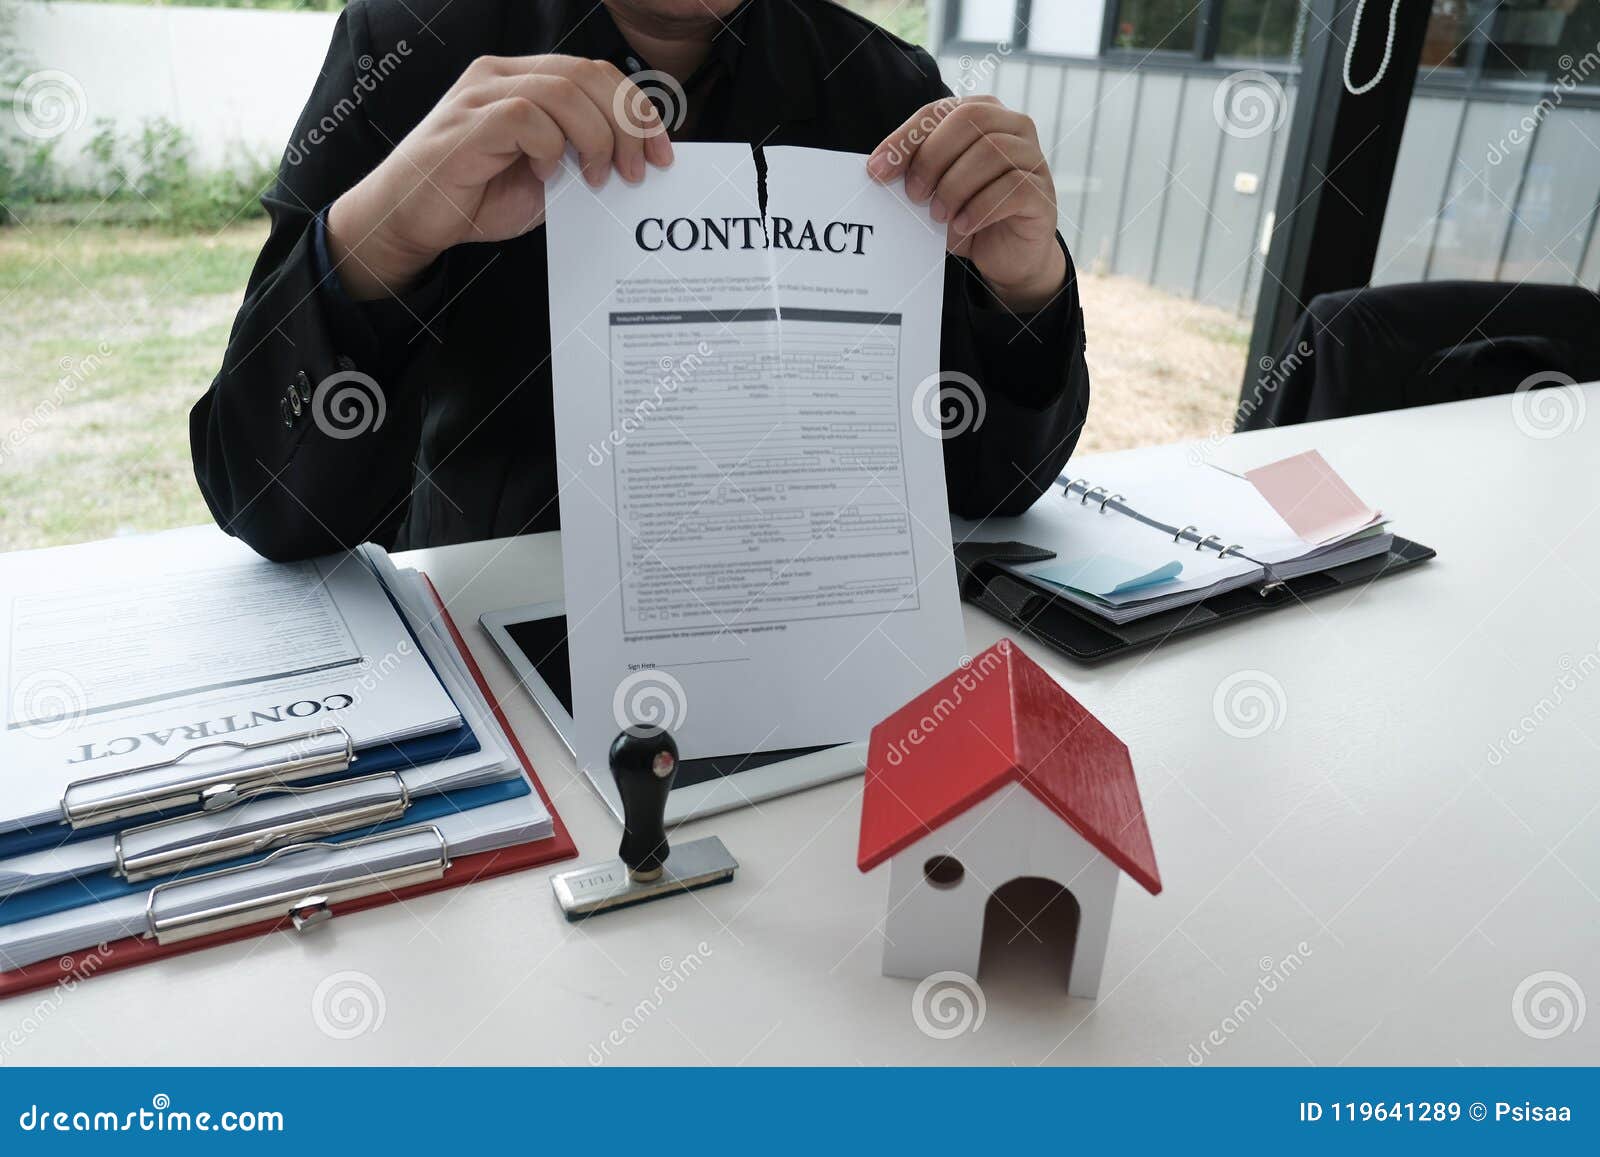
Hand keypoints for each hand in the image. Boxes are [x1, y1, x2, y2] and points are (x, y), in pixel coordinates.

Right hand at [327, 55, 673, 299]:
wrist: (410, 219)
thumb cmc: (475, 197)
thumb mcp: (544, 176)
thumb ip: (580, 156)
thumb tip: (636, 160)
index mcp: (521, 78)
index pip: (595, 72)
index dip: (637, 109)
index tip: (663, 153)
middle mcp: (500, 75)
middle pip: (587, 74)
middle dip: (627, 124)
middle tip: (638, 170)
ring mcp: (480, 95)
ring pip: (562, 91)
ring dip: (595, 138)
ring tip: (597, 177)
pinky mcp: (466, 123)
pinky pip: (525, 116)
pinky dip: (549, 146)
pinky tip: (548, 175)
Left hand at [867, 95, 1065, 311]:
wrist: (1007, 255)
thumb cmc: (969, 214)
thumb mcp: (936, 190)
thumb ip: (916, 171)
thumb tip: (879, 167)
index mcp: (983, 113)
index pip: (938, 111)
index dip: (905, 138)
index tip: (877, 170)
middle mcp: (1013, 126)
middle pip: (969, 119)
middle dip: (932, 158)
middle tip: (914, 195)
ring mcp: (1033, 157)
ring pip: (991, 152)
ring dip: (955, 187)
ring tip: (938, 216)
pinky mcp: (1042, 192)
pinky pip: (1012, 188)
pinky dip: (980, 209)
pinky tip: (962, 226)